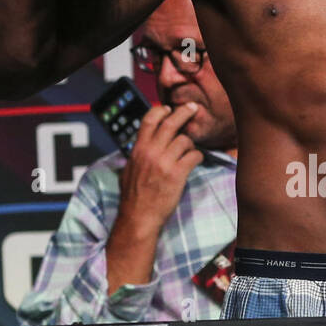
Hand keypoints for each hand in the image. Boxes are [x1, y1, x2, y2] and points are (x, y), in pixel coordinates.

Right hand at [117, 102, 204, 236]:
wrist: (139, 217)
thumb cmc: (133, 197)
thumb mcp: (128, 170)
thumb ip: (136, 155)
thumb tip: (138, 146)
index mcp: (138, 149)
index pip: (149, 120)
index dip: (160, 111)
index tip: (168, 108)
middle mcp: (151, 152)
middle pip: (171, 123)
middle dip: (184, 113)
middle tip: (192, 109)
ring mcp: (164, 162)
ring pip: (185, 140)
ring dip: (191, 143)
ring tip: (189, 151)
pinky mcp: (177, 174)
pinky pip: (194, 156)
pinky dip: (197, 157)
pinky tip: (195, 161)